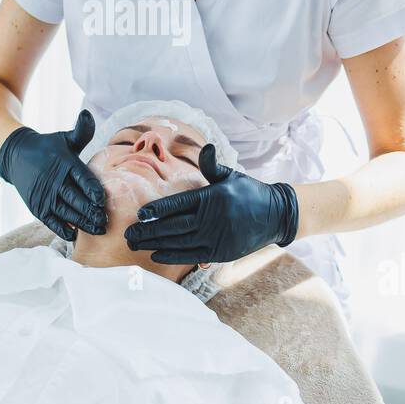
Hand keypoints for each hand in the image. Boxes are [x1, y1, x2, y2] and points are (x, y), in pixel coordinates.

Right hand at [0, 109, 107, 243]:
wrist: (16, 155)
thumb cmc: (48, 147)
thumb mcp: (64, 139)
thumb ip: (81, 131)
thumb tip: (87, 114)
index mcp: (64, 163)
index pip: (83, 179)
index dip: (94, 191)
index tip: (103, 200)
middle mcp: (54, 180)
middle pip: (76, 199)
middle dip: (91, 212)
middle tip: (106, 221)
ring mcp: (44, 195)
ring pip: (66, 213)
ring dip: (82, 223)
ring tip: (98, 229)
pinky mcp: (36, 206)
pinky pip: (51, 221)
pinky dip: (62, 229)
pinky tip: (74, 235)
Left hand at [123, 144, 298, 263]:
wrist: (276, 215)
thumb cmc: (248, 192)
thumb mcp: (231, 175)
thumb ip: (212, 165)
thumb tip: (207, 147)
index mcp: (212, 197)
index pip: (179, 204)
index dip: (158, 210)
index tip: (140, 214)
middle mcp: (213, 219)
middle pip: (174, 226)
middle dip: (149, 231)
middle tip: (128, 235)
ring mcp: (217, 238)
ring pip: (179, 243)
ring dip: (155, 244)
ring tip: (135, 245)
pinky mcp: (221, 252)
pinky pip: (192, 256)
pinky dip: (173, 255)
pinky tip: (156, 254)